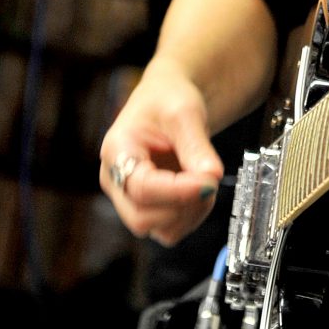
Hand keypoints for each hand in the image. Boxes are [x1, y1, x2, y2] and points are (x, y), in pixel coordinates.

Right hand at [99, 58, 224, 245]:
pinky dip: (191, 217)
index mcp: (117, 150)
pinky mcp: (148, 207)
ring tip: (206, 181)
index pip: (141, 187)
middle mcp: (116, 179)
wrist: (167, 99)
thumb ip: (197, 146)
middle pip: (142, 217)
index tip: (209, 182)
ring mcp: (130, 198)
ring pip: (158, 229)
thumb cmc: (168, 99)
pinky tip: (201, 192)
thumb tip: (212, 177)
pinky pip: (169, 229)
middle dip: (183, 205)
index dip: (178, 191)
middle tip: (210, 181)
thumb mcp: (185, 112)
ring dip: (190, 213)